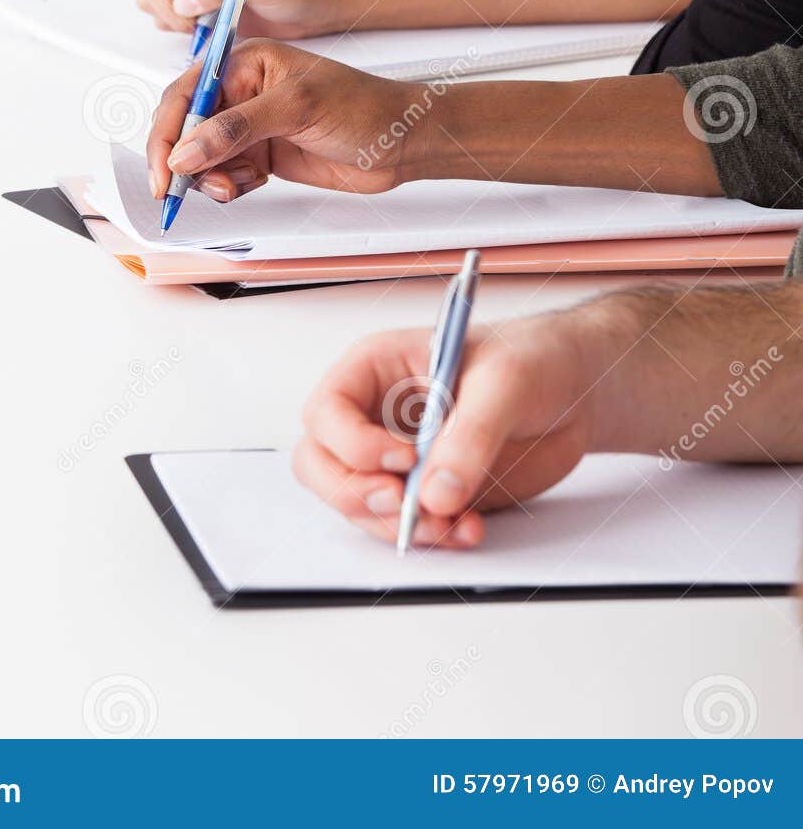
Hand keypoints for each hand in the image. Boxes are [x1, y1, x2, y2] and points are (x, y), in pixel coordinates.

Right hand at [147, 40, 432, 200]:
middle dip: (185, 161)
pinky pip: (225, 174)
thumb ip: (236, 129)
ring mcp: (251, 125)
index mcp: (244, 62)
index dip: (167, 132)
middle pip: (187, 128)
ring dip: (210, 177)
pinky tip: (254, 182)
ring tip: (236, 184)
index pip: (187, 94)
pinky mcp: (262, 153)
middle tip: (185, 188)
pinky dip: (230, 185)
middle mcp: (242, 92)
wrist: (402, 141)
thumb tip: (186, 151)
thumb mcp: (296, 108)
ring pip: (203, 157)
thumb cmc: (363, 106)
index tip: (164, 168)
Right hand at [292, 314, 594, 548]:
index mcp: (377, 369)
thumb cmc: (532, 359)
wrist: (575, 392)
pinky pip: (406, 527)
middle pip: (320, 464)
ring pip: (359, 505)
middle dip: (353, 493)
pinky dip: (432, 538)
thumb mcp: (505, 381)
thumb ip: (470, 435)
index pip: (327, 410)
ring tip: (448, 525)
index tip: (402, 460)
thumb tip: (436, 493)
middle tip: (400, 505)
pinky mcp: (427, 493)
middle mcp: (376, 415)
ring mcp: (398, 459)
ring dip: (396, 526)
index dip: (350, 442)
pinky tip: (469, 529)